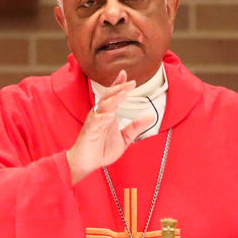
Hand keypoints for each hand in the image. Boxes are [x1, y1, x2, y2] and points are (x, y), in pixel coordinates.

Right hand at [64, 71, 137, 186]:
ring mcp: (94, 122)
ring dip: (113, 99)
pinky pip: (95, 122)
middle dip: (119, 88)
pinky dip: (102, 117)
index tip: (126, 74)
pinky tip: (109, 115)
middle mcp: (101, 115)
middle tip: (131, 82)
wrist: (86, 163)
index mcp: (109, 114)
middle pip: (109, 97)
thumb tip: (151, 116)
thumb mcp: (124, 138)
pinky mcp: (89, 131)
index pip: (113, 95)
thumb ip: (136, 126)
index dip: (119, 84)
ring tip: (123, 93)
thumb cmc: (102, 149)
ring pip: (102, 106)